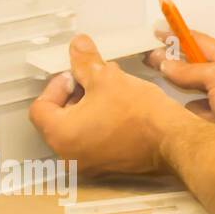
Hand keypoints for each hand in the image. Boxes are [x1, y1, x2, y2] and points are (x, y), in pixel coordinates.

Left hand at [29, 35, 181, 175]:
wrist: (173, 139)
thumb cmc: (140, 114)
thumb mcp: (108, 78)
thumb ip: (86, 62)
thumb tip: (77, 46)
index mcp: (60, 134)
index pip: (41, 107)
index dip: (58, 85)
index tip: (77, 76)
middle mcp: (69, 155)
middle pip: (58, 119)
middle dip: (75, 95)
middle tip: (95, 81)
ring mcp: (89, 164)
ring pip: (78, 131)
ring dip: (89, 109)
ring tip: (112, 93)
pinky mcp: (108, 167)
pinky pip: (94, 142)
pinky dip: (101, 125)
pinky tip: (121, 110)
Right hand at [145, 28, 214, 126]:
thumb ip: (190, 70)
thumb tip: (167, 64)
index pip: (199, 41)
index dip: (177, 34)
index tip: (157, 31)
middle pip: (196, 64)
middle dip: (174, 60)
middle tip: (149, 57)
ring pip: (196, 87)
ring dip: (180, 84)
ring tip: (161, 78)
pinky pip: (201, 110)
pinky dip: (190, 109)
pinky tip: (181, 111)